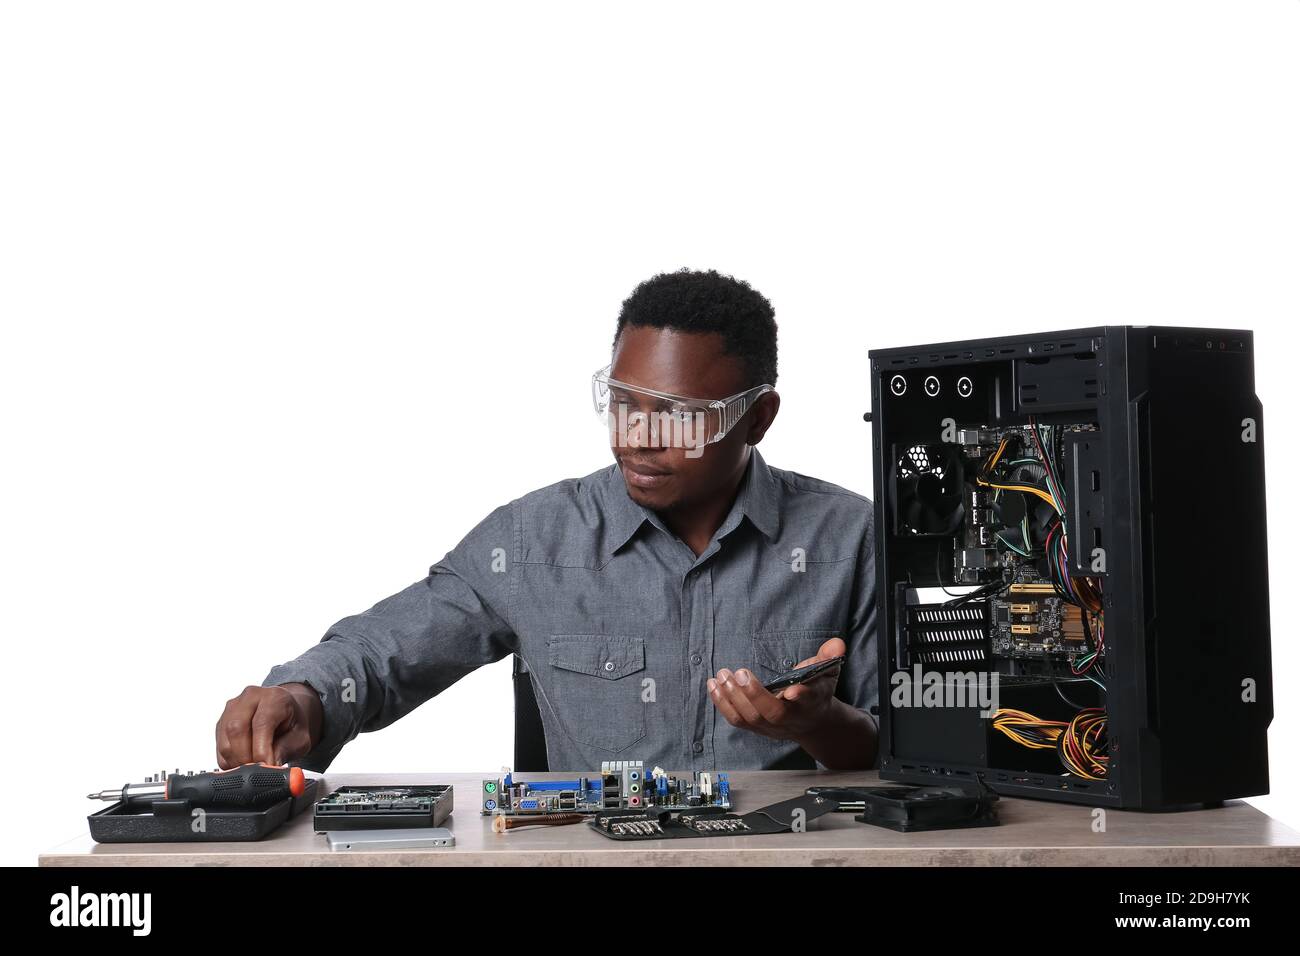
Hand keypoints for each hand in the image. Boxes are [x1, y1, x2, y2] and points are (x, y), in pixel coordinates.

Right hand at [215, 683, 321, 767]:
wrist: (287, 714)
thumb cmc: (293, 724)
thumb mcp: (300, 738)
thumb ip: (285, 750)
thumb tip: (268, 767)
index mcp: (274, 697)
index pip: (262, 722)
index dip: (262, 749)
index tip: (267, 767)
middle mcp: (250, 698)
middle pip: (236, 729)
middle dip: (246, 757)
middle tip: (258, 771)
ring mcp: (232, 709)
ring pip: (224, 741)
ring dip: (237, 761)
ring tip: (254, 768)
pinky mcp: (221, 723)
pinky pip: (219, 749)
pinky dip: (230, 762)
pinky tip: (245, 763)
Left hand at [708, 637, 845, 743]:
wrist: (813, 721)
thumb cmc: (817, 690)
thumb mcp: (828, 671)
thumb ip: (829, 656)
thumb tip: (837, 644)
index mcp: (812, 701)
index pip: (807, 700)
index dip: (799, 695)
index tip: (790, 689)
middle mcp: (792, 717)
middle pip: (773, 713)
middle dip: (754, 695)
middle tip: (740, 673)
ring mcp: (773, 726)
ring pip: (751, 719)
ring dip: (733, 698)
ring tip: (722, 676)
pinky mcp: (757, 728)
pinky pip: (738, 720)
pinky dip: (723, 704)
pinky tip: (714, 686)